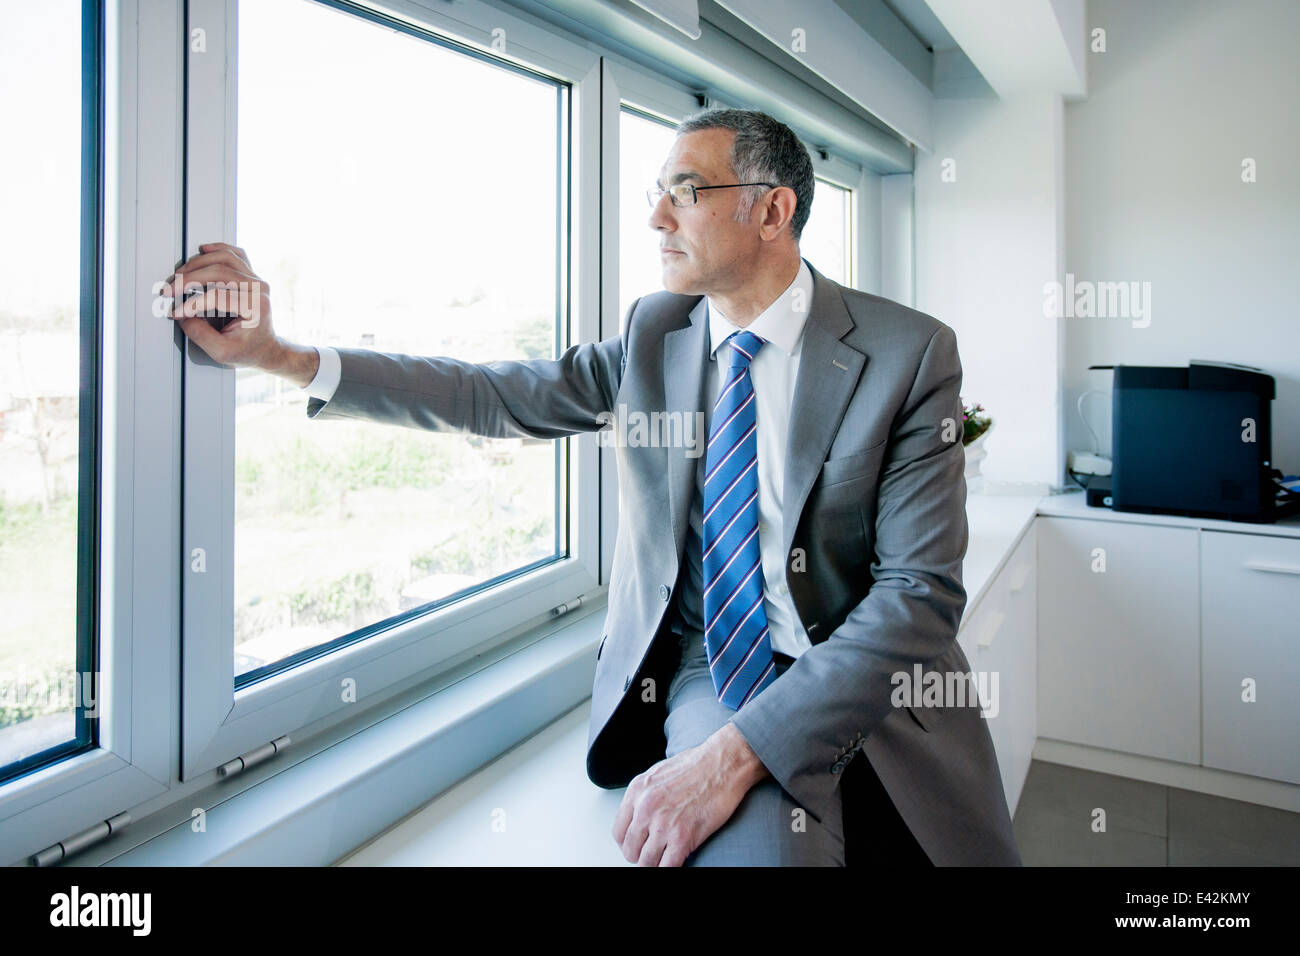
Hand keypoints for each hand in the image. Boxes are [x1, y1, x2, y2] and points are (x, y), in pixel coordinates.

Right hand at [158, 242, 316, 384]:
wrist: (266, 348)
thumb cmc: (248, 350)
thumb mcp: (222, 352)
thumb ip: (200, 334)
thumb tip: (182, 315)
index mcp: (255, 307)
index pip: (217, 297)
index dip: (192, 304)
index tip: (176, 312)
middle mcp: (259, 289)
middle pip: (219, 272)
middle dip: (189, 279)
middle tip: (170, 289)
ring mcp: (257, 280)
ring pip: (226, 258)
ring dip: (198, 263)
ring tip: (180, 274)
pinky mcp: (252, 276)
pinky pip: (236, 254)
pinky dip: (218, 249)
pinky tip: (204, 249)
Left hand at [611, 721, 767, 865]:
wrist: (724, 763)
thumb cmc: (697, 765)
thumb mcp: (658, 774)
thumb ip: (645, 796)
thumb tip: (639, 817)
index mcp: (637, 791)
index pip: (618, 832)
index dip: (628, 843)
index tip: (638, 845)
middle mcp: (645, 808)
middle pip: (630, 850)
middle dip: (641, 855)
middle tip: (653, 854)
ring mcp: (663, 824)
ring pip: (646, 863)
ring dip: (656, 863)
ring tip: (666, 857)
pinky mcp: (683, 837)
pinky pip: (667, 867)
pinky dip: (670, 867)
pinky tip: (677, 860)